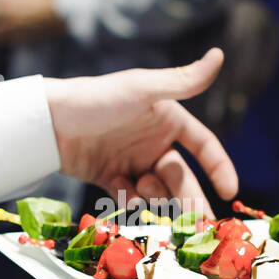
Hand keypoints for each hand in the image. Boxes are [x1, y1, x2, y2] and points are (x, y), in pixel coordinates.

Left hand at [44, 48, 238, 217]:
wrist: (48, 123)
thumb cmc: (96, 99)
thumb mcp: (142, 89)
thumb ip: (182, 81)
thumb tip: (219, 55)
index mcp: (167, 118)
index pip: (204, 146)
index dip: (219, 167)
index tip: (230, 192)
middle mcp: (152, 141)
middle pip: (182, 176)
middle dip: (192, 198)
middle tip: (199, 223)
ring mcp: (132, 161)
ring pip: (158, 190)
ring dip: (157, 196)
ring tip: (143, 189)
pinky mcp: (110, 177)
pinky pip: (130, 197)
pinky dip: (130, 199)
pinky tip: (122, 192)